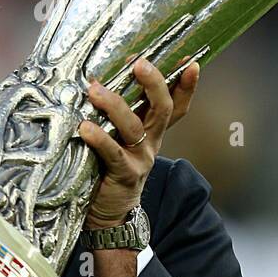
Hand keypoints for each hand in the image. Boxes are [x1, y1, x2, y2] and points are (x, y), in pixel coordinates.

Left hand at [78, 55, 199, 228]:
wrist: (109, 213)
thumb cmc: (109, 168)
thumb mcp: (119, 138)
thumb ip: (115, 114)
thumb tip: (94, 77)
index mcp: (151, 130)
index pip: (175, 105)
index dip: (185, 85)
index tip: (190, 63)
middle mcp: (150, 142)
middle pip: (161, 109)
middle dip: (154, 84)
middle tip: (140, 64)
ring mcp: (140, 159)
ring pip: (134, 127)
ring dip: (115, 105)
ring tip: (95, 91)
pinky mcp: (124, 174)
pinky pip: (114, 153)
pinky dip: (100, 139)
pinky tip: (86, 128)